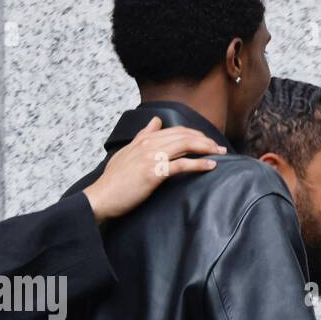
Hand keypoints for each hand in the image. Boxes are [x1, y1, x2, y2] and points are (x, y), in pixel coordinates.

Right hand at [83, 116, 224, 221]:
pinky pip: (182, 164)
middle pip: (184, 135)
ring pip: (186, 145)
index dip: (194, 133)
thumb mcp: (126, 152)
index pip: (176, 130)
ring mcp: (152, 157)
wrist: (101, 198)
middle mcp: (149, 145)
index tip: (206, 140)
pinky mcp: (154, 173)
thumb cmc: (113, 181)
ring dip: (206, 148)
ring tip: (219, 153)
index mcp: (143, 140)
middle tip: (219, 147)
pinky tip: (210, 165)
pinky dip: (199, 164)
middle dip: (205, 139)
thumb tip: (155, 121)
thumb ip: (142, 136)